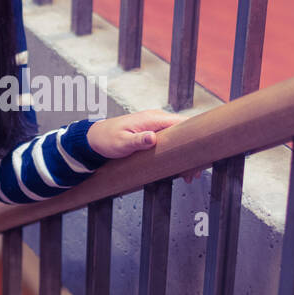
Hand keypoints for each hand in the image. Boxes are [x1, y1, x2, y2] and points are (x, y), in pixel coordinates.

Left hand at [86, 109, 202, 182]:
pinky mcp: (153, 133)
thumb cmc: (107, 139)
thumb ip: (137, 140)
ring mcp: (156, 126)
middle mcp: (158, 119)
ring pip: (179, 139)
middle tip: (195, 172)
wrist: (95, 138)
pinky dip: (177, 154)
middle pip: (184, 133)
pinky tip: (179, 169)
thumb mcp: (121, 143)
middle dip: (192, 152)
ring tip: (189, 175)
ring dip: (185, 156)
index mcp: (153, 119)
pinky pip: (171, 142)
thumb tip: (152, 138)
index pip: (182, 124)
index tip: (198, 157)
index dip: (194, 139)